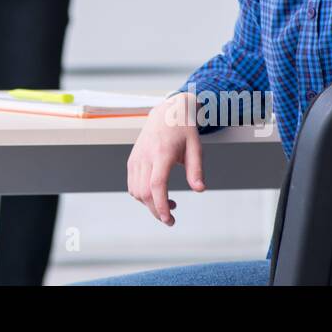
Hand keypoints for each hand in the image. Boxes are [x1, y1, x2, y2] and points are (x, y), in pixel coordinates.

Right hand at [127, 93, 205, 225]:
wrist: (166, 112)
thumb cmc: (183, 129)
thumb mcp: (196, 147)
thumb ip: (196, 170)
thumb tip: (199, 190)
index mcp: (162, 153)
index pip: (156, 184)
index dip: (160, 205)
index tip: (168, 219)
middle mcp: (145, 156)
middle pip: (144, 192)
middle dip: (156, 211)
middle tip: (171, 219)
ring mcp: (136, 158)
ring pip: (135, 191)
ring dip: (149, 204)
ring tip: (168, 203)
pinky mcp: (132, 160)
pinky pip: (132, 185)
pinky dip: (141, 195)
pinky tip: (156, 194)